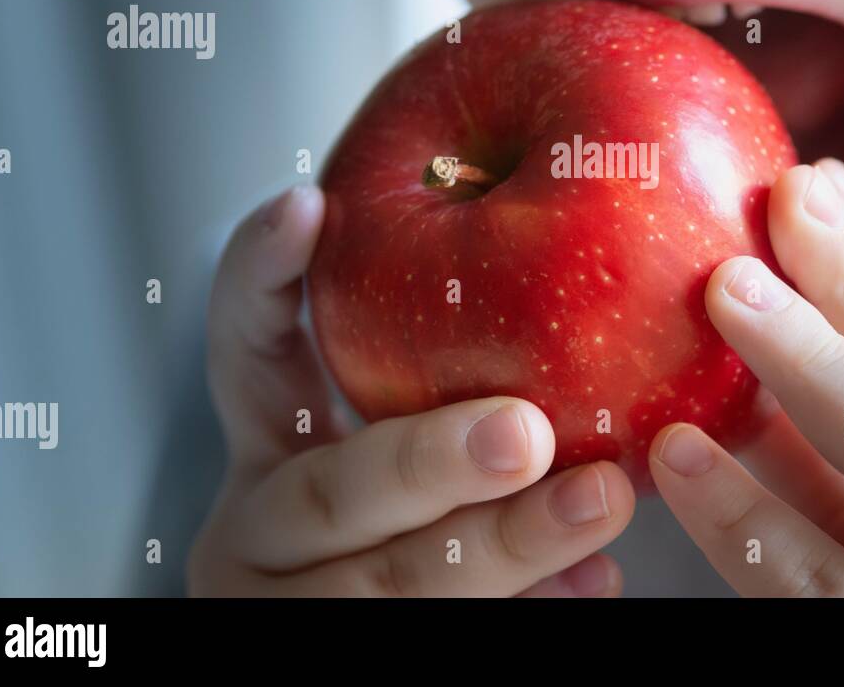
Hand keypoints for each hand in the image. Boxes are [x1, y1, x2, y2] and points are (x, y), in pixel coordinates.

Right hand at [189, 185, 634, 596]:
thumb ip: (447, 380)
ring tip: (599, 498)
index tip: (306, 203)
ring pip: (395, 583)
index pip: (244, 353)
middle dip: (428, 461)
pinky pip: (443, 635)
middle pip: (331, 491)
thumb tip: (578, 281)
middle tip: (523, 430)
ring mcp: (294, 606)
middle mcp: (264, 527)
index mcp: (268, 450)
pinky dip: (528, 607)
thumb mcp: (398, 444)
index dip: (261, 278)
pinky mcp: (339, 660)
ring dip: (506, 542)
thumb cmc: (409, 520)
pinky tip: (590, 580)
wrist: (368, 631)